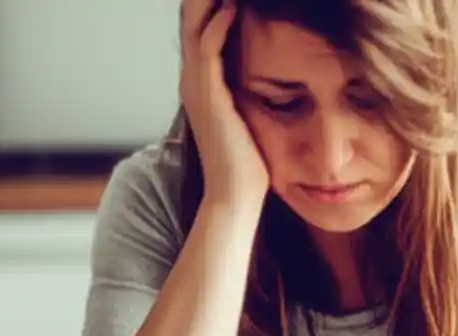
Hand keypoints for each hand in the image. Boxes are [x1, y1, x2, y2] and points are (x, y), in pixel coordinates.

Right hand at [181, 0, 268, 204]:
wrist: (236, 194)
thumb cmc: (247, 162)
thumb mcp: (246, 118)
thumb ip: (246, 96)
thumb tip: (267, 82)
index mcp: (200, 84)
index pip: (198, 31)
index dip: (208, 5)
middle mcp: (192, 81)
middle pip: (190, 21)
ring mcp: (196, 87)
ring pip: (193, 28)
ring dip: (207, 2)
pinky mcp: (208, 96)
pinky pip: (208, 49)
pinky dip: (219, 24)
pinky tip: (233, 7)